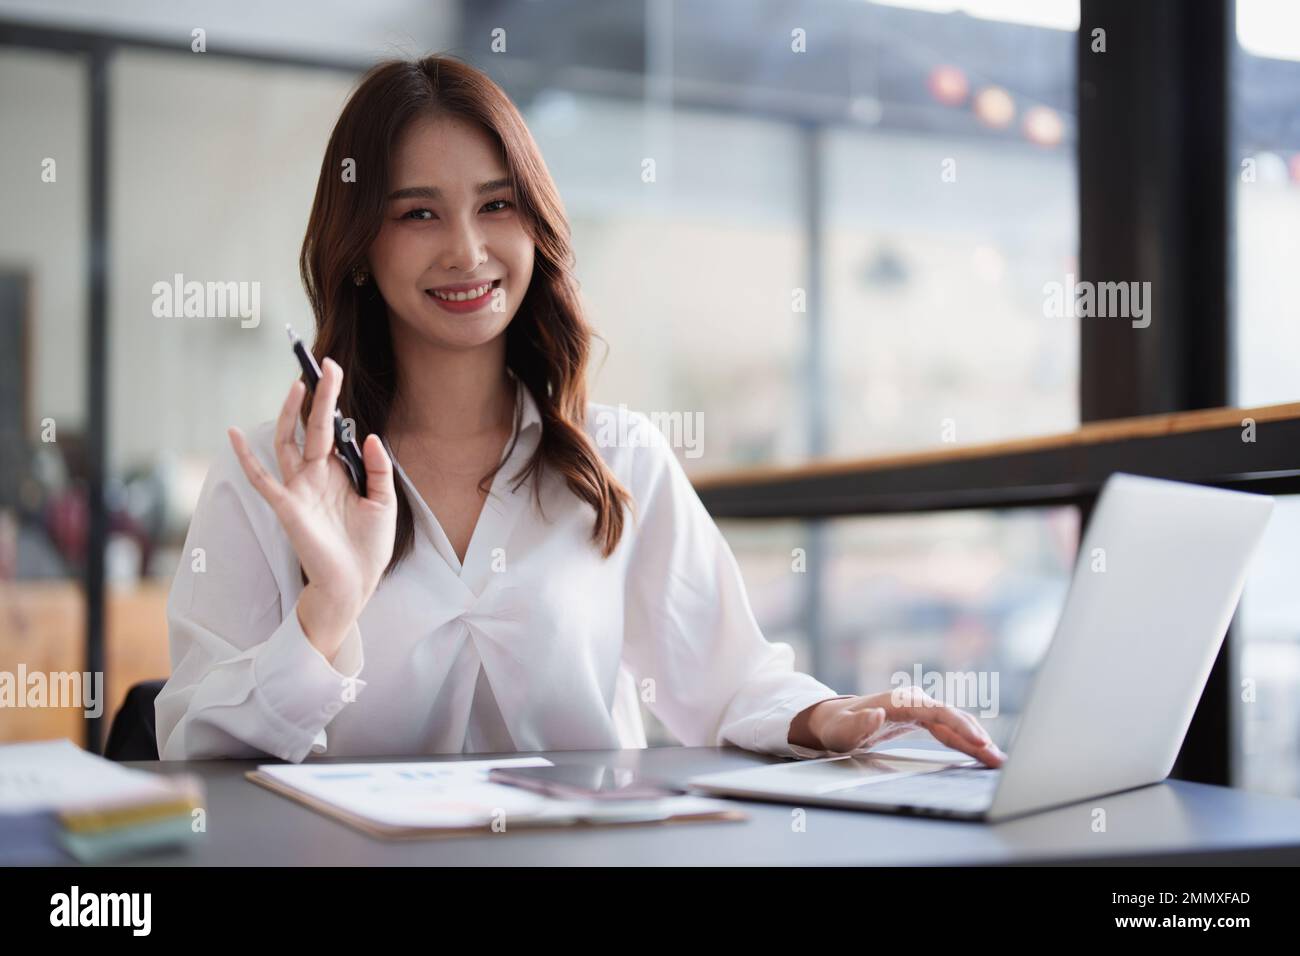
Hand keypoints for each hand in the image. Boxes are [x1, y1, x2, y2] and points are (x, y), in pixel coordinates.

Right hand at [227, 357, 396, 658]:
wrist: (355, 583)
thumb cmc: (368, 546)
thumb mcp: (383, 501)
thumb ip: (377, 468)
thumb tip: (368, 434)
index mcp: (338, 474)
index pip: (333, 431)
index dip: (332, 404)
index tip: (333, 371)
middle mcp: (315, 477)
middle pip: (313, 428)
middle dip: (319, 398)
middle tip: (325, 366)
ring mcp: (299, 489)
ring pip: (289, 443)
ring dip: (291, 414)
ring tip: (298, 384)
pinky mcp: (287, 507)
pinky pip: (262, 478)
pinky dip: (247, 456)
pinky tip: (235, 433)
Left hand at [789, 686, 1005, 766]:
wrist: (834, 719)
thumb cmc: (837, 725)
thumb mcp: (842, 729)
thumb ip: (858, 724)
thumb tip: (877, 714)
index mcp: (901, 701)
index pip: (939, 712)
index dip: (960, 726)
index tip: (979, 741)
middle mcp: (915, 701)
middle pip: (953, 717)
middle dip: (977, 737)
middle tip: (997, 759)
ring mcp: (920, 709)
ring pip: (955, 724)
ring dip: (976, 741)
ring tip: (997, 760)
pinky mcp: (922, 720)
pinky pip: (949, 730)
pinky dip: (966, 742)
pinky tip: (981, 754)